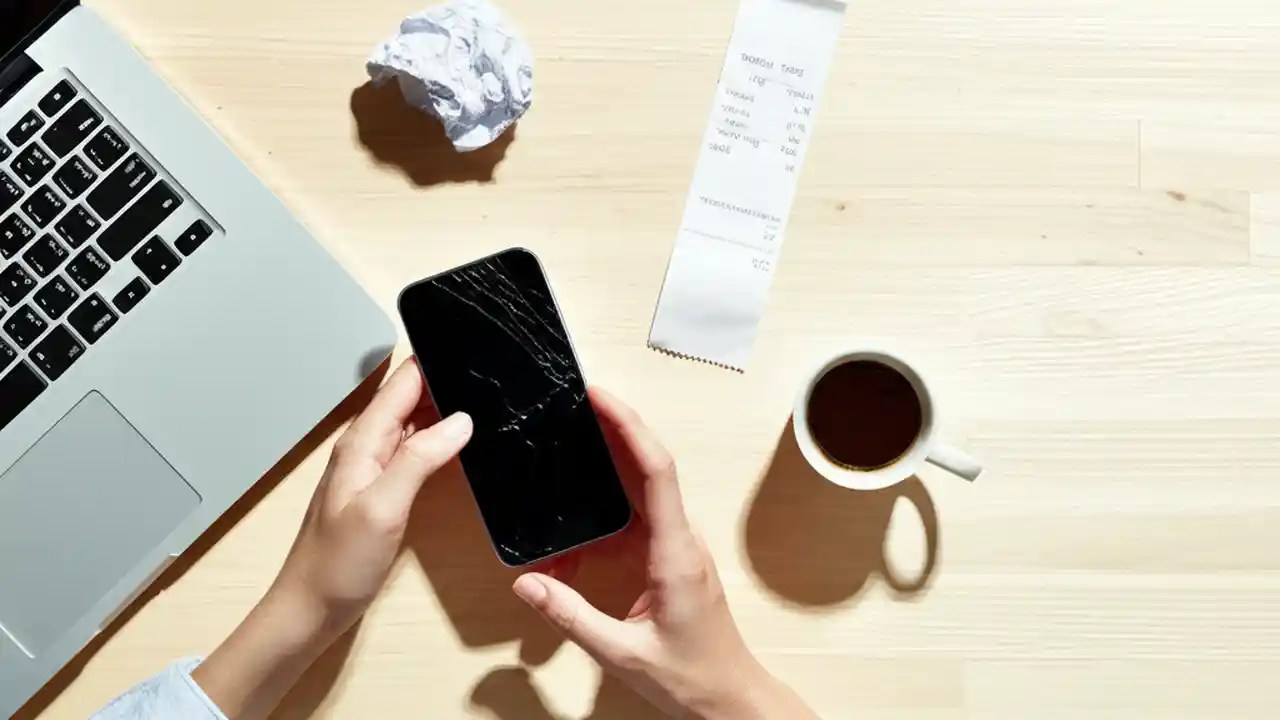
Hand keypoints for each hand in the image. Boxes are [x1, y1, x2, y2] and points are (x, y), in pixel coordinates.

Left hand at [267, 356, 471, 631]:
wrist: (310, 610)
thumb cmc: (339, 564)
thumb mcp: (383, 508)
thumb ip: (419, 459)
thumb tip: (461, 420)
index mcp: (363, 441)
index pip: (404, 381)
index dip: (437, 361)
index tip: (477, 349)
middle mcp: (367, 446)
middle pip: (411, 395)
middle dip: (448, 381)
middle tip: (496, 375)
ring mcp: (374, 467)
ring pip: (415, 421)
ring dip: (446, 408)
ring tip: (490, 400)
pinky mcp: (383, 488)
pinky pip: (414, 449)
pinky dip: (439, 439)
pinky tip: (463, 444)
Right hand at [512, 389, 817, 719]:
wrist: (730, 700)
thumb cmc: (690, 678)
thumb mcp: (622, 653)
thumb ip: (571, 616)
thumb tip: (527, 583)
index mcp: (676, 553)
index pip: (656, 471)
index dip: (629, 427)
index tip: (601, 398)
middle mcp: (681, 540)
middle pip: (645, 468)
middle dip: (608, 436)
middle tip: (568, 412)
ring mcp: (677, 547)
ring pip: (633, 500)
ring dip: (595, 492)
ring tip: (555, 484)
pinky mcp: (669, 559)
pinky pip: (631, 527)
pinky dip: (598, 528)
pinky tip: (568, 548)